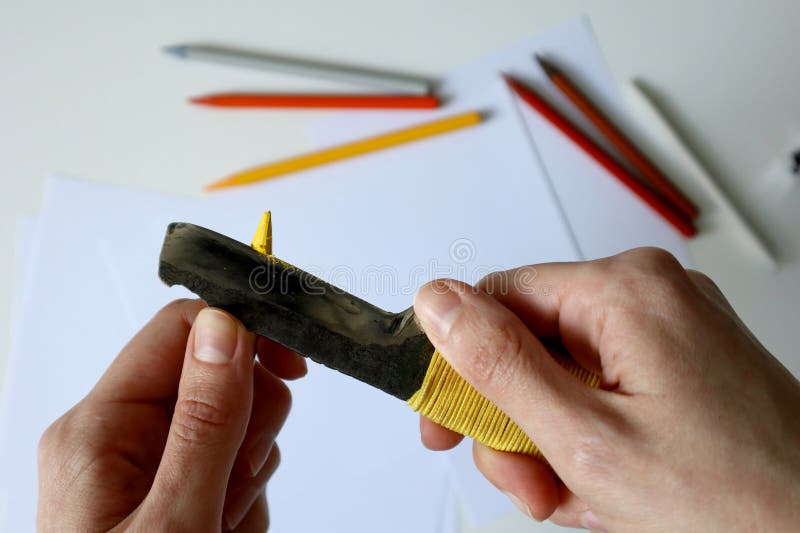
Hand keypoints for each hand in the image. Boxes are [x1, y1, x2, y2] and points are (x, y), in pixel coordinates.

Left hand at [37, 299, 306, 531]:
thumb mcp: (175, 521)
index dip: (242, 334)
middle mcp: (120, 439)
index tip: (293, 365)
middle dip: (249, 426)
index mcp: (100, 428)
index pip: (179, 331)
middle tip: (235, 481)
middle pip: (217, 376)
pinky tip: (224, 532)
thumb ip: (205, 420)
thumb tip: (226, 327)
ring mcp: (151, 469)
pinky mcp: (178, 494)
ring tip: (223, 523)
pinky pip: (238, 468)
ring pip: (238, 425)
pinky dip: (247, 501)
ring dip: (250, 474)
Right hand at [413, 248, 799, 531]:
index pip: (499, 297)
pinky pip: (601, 389)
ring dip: (550, 441)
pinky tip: (604, 486)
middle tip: (528, 480)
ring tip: (575, 495)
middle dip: (516, 421)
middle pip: (530, 342)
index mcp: (625, 290)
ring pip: (562, 374)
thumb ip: (500, 365)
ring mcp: (669, 330)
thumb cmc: (735, 499)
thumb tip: (439, 304)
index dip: (459, 364)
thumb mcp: (587, 438)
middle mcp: (649, 296)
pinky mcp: (680, 363)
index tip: (445, 418)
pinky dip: (588, 439)